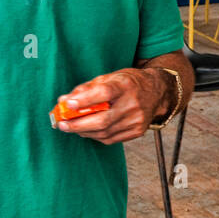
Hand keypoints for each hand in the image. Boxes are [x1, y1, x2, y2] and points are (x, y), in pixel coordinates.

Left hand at [52, 68, 172, 144]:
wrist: (156, 92)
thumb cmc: (129, 83)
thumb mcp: (109, 78)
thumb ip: (86, 89)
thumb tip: (63, 101)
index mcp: (126, 85)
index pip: (104, 93)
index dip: (84, 100)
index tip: (67, 104)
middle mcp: (133, 104)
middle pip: (103, 120)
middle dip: (78, 124)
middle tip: (62, 124)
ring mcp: (137, 120)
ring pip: (104, 132)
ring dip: (84, 131)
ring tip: (72, 127)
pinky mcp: (137, 131)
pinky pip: (110, 139)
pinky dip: (96, 135)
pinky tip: (89, 130)